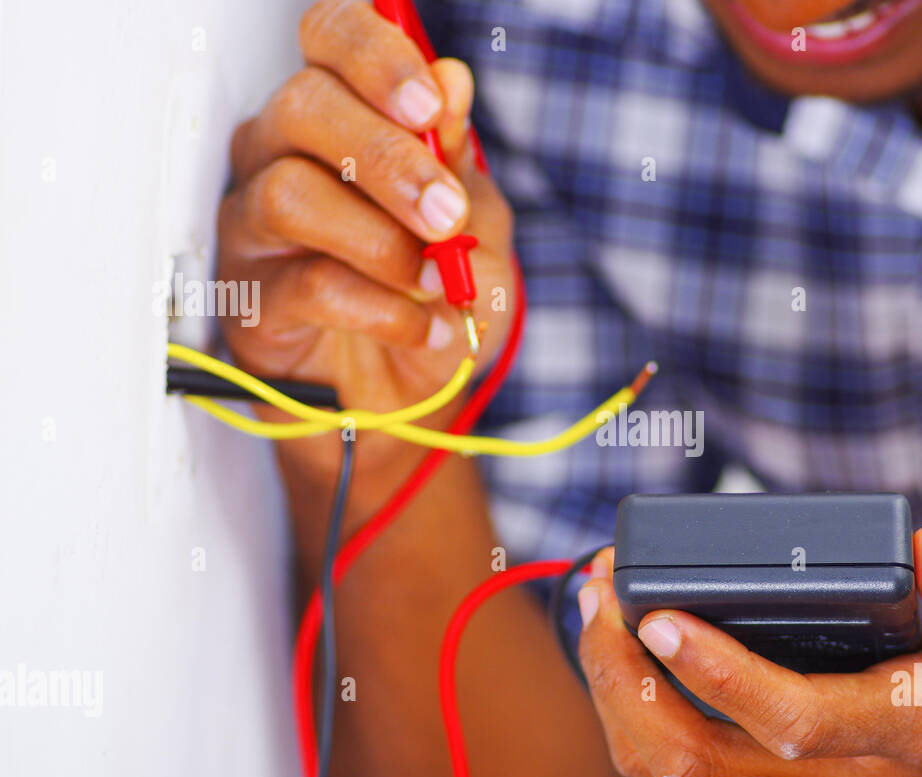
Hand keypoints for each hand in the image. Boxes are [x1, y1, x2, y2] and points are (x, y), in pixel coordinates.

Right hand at [218, 0, 515, 475]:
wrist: (414, 398)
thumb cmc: (437, 296)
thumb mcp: (476, 225)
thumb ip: (459, 160)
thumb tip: (453, 80)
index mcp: (342, 116)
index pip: (329, 39)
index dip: (374, 57)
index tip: (429, 103)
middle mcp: (283, 153)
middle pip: (303, 107)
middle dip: (390, 161)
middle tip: (446, 214)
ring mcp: (255, 224)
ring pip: (290, 194)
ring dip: (383, 241)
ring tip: (438, 282)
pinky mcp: (250, 298)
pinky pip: (308, 285)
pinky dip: (383, 309)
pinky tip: (422, 325)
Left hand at [576, 528, 921, 776]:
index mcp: (918, 735)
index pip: (796, 719)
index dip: (719, 670)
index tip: (661, 615)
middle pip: (699, 759)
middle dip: (625, 678)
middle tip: (601, 596)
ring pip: (678, 776)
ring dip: (620, 696)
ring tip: (602, 613)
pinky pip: (691, 775)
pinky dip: (644, 715)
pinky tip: (636, 653)